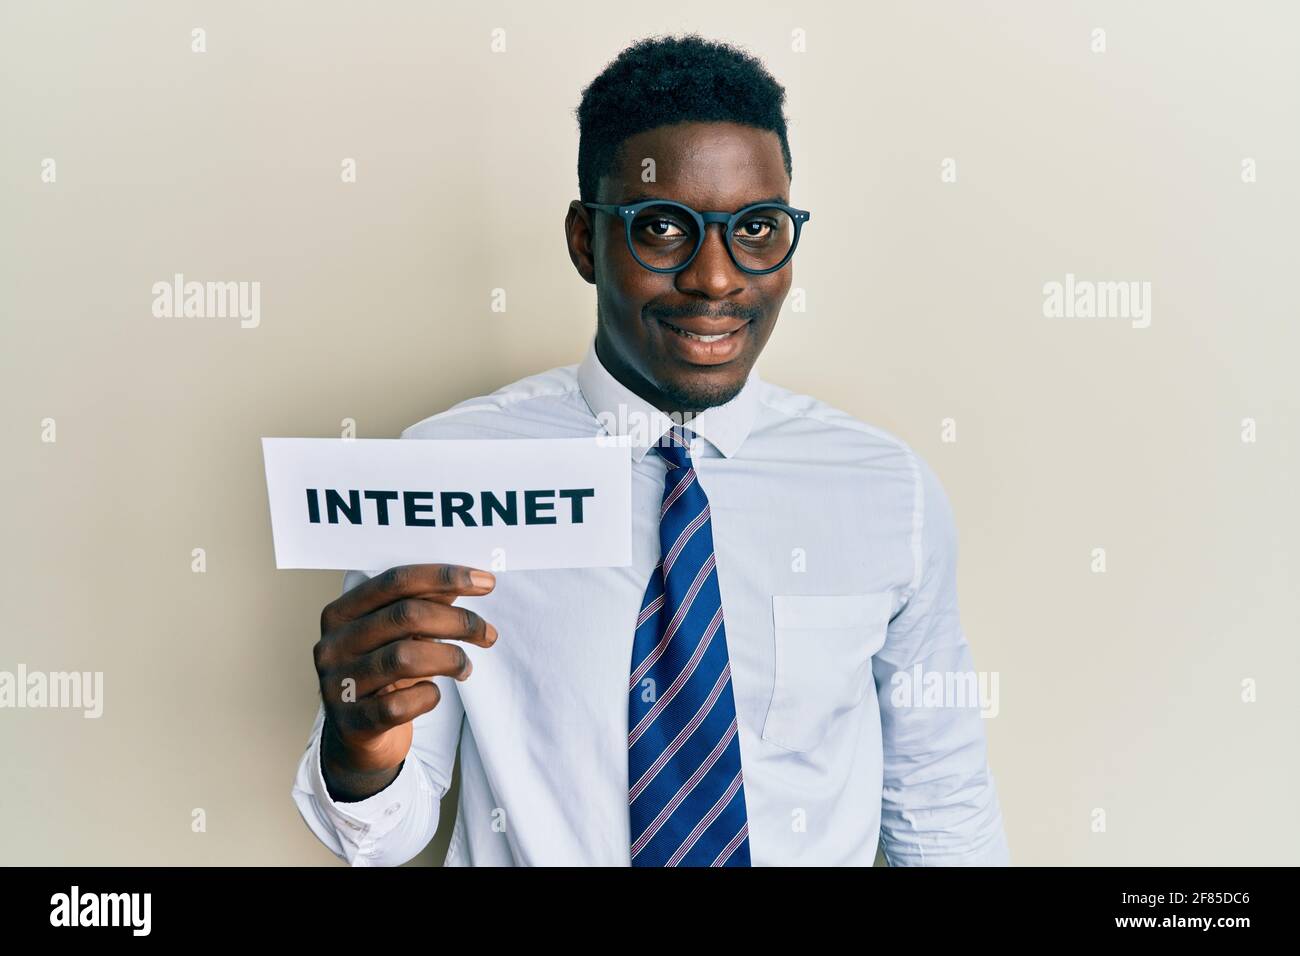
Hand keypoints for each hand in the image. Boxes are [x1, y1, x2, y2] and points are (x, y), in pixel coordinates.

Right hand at [312, 564, 496, 799]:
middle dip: (458, 621)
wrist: (355, 736)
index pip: (396, 581)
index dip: (445, 577)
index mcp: (340, 613)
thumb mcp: (396, 635)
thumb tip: (470, 579)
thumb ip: (425, 604)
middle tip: (487, 633)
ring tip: (466, 667)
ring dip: (450, 658)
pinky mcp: (352, 723)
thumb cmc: (382, 674)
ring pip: (404, 658)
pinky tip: (433, 694)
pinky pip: (399, 705)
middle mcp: (333, 646)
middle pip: (405, 616)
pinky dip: (428, 696)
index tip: (486, 582)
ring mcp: (337, 685)